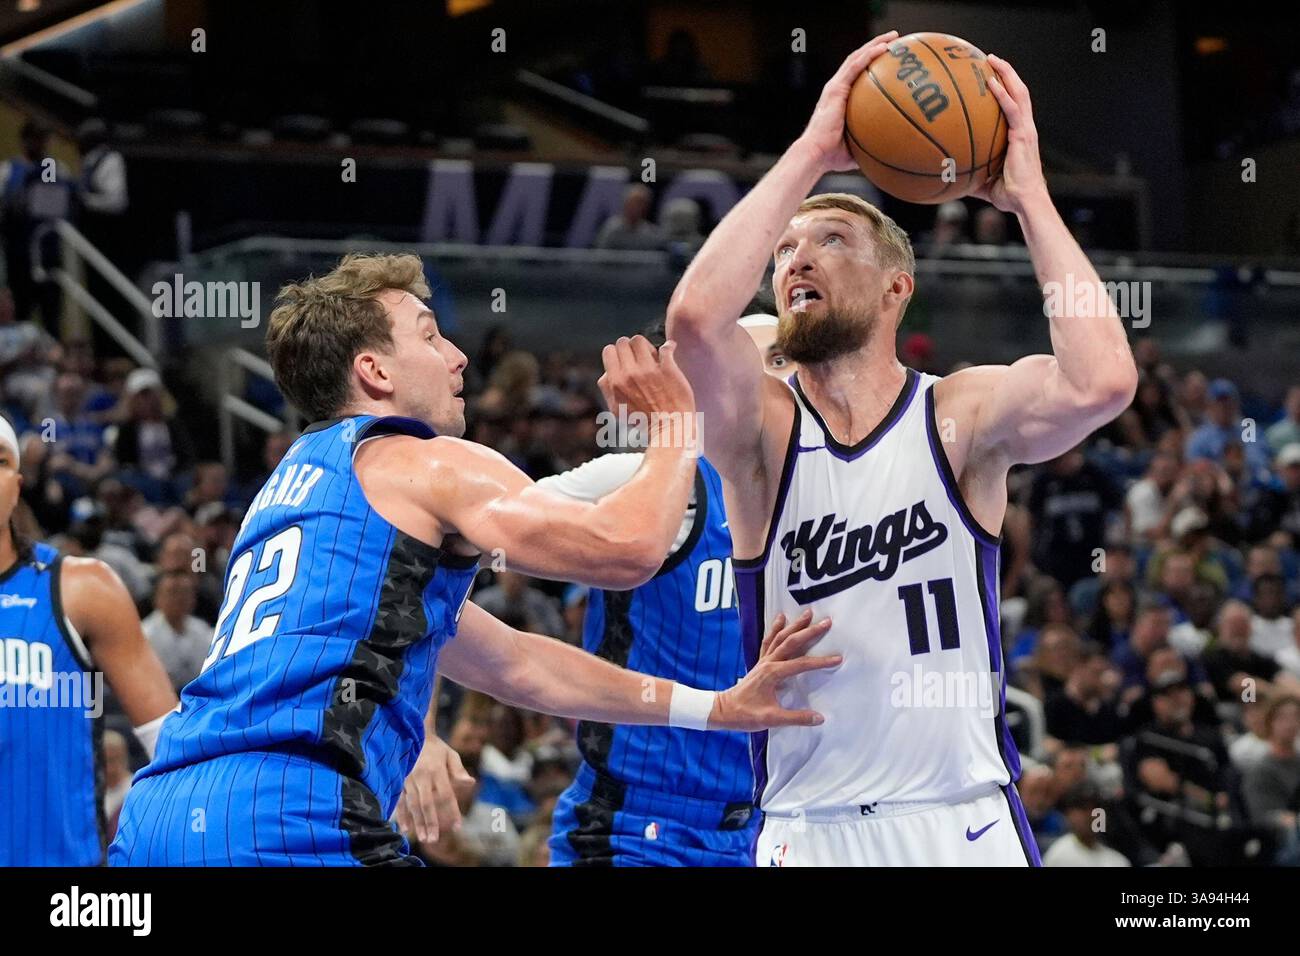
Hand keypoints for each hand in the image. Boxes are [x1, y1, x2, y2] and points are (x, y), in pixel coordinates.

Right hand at [394, 733, 474, 843]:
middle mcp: (422, 776)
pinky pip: (399, 800)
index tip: (457, 827)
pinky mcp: (399, 781)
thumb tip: (470, 783)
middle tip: (434, 839)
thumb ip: (458, 770)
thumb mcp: (450, 754)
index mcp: (437, 770)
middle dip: (431, 822)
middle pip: (427, 803)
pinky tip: (405, 828)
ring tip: (423, 838)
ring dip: (417, 822)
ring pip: (412, 805)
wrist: (413, 733)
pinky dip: (401, 815)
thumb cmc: (436, 748)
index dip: (452, 812)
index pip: (446, 795)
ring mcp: (408, 779)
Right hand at [598, 336, 696, 441]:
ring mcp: (649, 371)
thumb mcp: (617, 409)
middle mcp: (630, 374)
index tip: (627, 361)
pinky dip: (669, 346)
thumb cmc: (643, 421)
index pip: (609, 350)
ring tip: (654, 356)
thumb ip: (607, 389)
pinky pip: (666, 347)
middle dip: (630, 348)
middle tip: (641, 359)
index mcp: (616, 382)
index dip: (617, 353)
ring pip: (640, 340)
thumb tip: (606, 373)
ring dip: (647, 346)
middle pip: (623, 342)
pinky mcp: (668, 370)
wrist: (670, 429)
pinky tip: (671, 349)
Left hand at [710, 609, 839, 729]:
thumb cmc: (745, 714)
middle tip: (826, 622)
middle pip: (792, 642)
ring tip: (808, 613)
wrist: (724, 710)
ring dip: (795, 625)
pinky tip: (781, 618)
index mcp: (773, 674)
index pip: (802, 664)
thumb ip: (796, 718)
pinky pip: (769, 641)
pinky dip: (776, 628)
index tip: (837, 658)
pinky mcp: (760, 663)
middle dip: (810, 631)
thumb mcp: (771, 719)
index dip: (821, 662)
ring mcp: (763, 661)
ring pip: (781, 637)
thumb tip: (820, 718)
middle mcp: (768, 662)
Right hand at [797, 30, 899, 172]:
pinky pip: (855, 66)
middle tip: (896, 40)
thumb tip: (890, 153)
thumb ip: (870, 145)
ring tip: (894, 36)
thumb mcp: (856, 148)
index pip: (857, 75)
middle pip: (859, 60)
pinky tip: (885, 48)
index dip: (873, 62)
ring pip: (857, 57)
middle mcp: (836, 89)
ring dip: (876, 44)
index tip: (891, 57)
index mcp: (840, 99)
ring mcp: (835, 87)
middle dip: (877, 46)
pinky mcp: (835, 88)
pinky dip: (869, 55)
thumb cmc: (832, 156)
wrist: (816, 154)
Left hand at [971, 54, 1047, 213]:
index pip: (1013, 105)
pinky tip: (991, 82)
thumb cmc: (1008, 195)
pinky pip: (1012, 108)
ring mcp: (1026, 129)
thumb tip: (947, 177)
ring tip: (991, 60)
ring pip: (1019, 92)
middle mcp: (1024, 127)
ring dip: (1006, 73)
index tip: (989, 77)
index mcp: (1019, 135)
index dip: (1005, 89)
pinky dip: (1002, 93)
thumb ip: (969, 175)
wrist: (1025, 201)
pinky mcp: (1023, 134)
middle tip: (989, 59)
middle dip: (1005, 72)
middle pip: (1018, 91)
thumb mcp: (983, 182)